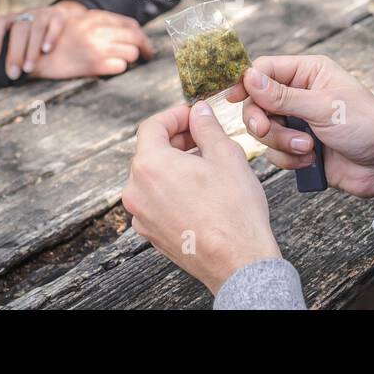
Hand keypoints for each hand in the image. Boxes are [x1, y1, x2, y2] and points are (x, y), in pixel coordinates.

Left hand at [0, 0, 87, 79]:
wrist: (64, 25)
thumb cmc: (34, 40)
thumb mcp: (18, 43)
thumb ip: (1, 47)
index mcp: (12, 21)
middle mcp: (26, 15)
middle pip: (18, 29)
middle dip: (14, 52)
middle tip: (12, 73)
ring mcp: (43, 14)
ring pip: (35, 28)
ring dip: (31, 50)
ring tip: (28, 68)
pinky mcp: (59, 17)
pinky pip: (54, 24)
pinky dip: (50, 37)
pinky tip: (47, 50)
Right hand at [27, 9, 154, 79]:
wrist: (35, 56)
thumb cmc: (56, 42)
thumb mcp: (77, 24)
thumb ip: (100, 24)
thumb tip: (128, 32)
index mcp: (95, 17)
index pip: (130, 25)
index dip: (142, 36)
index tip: (145, 46)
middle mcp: (98, 30)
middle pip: (136, 38)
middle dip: (144, 48)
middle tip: (147, 56)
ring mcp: (98, 46)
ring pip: (131, 53)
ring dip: (128, 59)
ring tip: (119, 62)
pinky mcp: (95, 64)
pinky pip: (120, 67)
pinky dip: (117, 68)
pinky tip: (108, 69)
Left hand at [123, 102, 281, 293]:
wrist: (237, 262)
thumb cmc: (234, 211)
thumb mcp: (226, 155)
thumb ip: (207, 126)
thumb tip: (199, 111)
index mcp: (149, 165)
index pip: (152, 126)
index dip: (175, 116)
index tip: (193, 116)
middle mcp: (136, 190)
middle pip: (150, 152)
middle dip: (176, 140)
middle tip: (204, 139)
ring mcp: (141, 215)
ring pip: (153, 178)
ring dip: (175, 166)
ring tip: (206, 167)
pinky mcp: (150, 234)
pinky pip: (156, 201)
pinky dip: (173, 190)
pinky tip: (200, 194)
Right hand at [224, 55, 373, 203]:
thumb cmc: (366, 127)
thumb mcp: (323, 107)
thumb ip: (282, 95)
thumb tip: (249, 78)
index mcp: (308, 72)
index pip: (264, 69)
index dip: (246, 83)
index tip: (232, 98)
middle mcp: (300, 94)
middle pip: (256, 102)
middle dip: (263, 121)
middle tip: (266, 130)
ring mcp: (298, 122)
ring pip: (263, 130)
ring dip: (281, 143)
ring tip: (308, 149)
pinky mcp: (298, 148)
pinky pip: (274, 152)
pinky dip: (289, 159)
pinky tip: (311, 160)